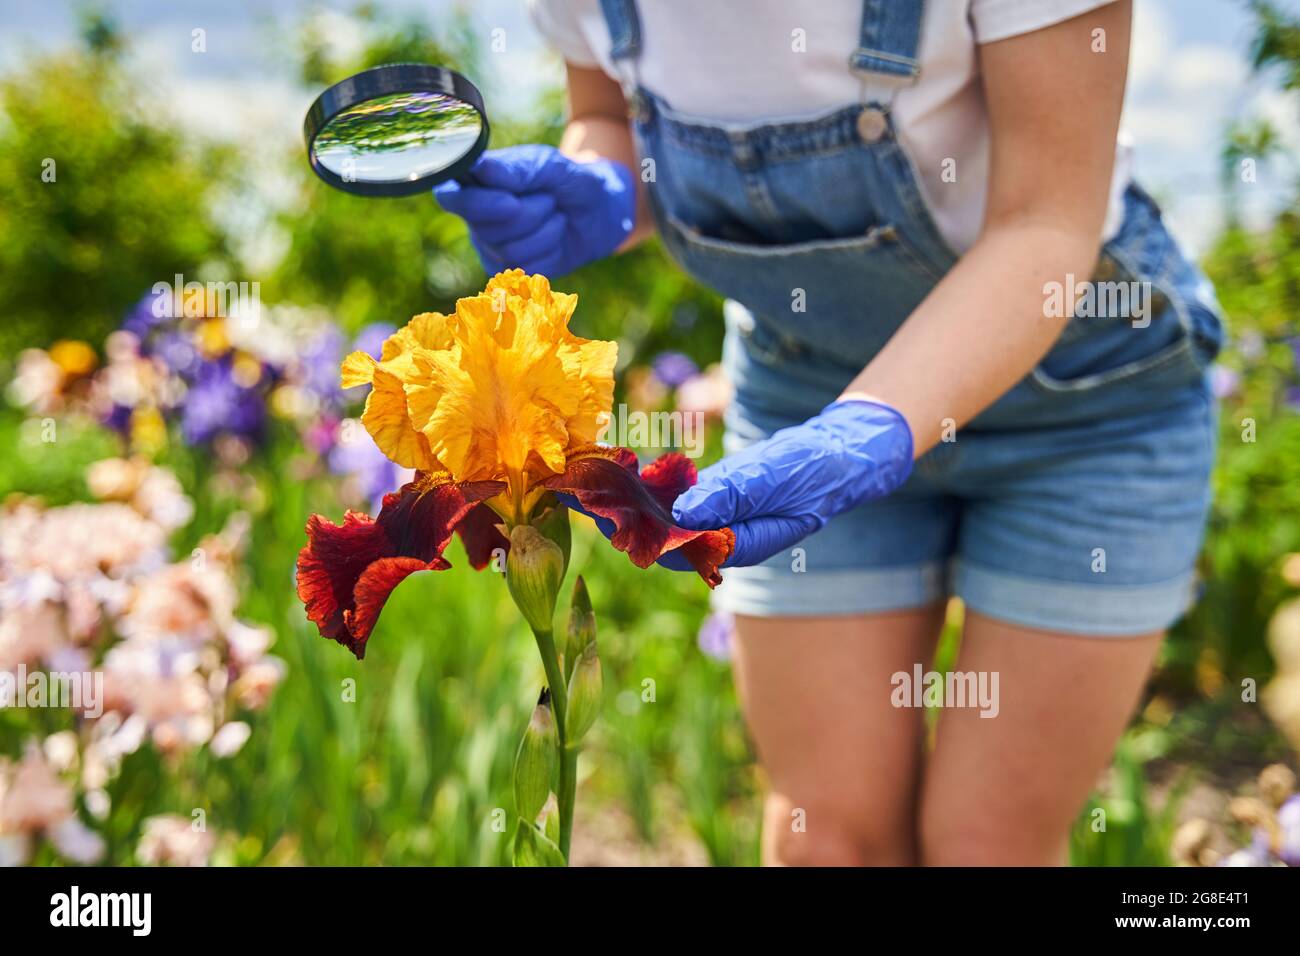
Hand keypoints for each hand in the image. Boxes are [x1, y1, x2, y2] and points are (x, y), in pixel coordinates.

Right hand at [432, 144, 634, 277]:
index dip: (475, 203)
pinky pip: (526, 265)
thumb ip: (517, 167)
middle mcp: (476, 216)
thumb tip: (479, 166)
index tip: (510, 202)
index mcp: (475, 183)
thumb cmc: (567, 180)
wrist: (598, 212)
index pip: (449, 196)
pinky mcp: (510, 268)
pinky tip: (555, 235)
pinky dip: (550, 248)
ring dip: (544, 228)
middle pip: (486, 227)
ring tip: (555, 213)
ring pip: (510, 248)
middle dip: (528, 213)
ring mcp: (491, 246)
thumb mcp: (549, 165)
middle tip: (549, 197)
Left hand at [561, 400, 913, 569]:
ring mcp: (717, 519)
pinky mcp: (715, 499)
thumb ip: (733, 493)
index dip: (632, 532)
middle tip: (572, 490)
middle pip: (658, 536)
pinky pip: (673, 497)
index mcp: (737, 546)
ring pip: (661, 517)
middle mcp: (721, 539)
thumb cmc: (816, 468)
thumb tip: (683, 512)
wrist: (844, 455)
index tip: (595, 510)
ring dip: (626, 501)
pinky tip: (618, 467)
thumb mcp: (776, 476)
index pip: (674, 550)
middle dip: (618, 517)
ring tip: (584, 478)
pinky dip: (647, 484)